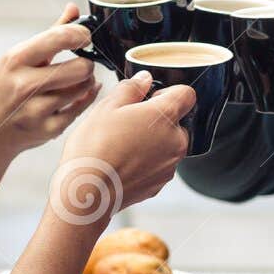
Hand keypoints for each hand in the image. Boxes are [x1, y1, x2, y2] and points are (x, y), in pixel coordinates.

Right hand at [0, 5, 99, 159]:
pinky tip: (78, 95)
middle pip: (80, 67)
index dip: (81, 34)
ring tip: (76, 80)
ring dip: (86, 82)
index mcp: (16, 60)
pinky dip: (84, 99)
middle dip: (87, 64)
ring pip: (84, 88)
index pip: (60, 38)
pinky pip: (80, 109)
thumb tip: (73, 9)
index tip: (85, 38)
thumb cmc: (2, 90)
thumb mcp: (17, 59)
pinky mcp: (47, 130)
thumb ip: (50, 34)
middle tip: (81, 64)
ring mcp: (36, 110)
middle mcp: (25, 84)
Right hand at [54, 72, 192, 218]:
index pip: (187, 94)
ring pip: (167, 145)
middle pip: (177, 122)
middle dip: (158, 120)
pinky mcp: (159, 184)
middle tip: (128, 123)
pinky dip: (146, 162)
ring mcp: (169, 166)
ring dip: (152, 142)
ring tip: (121, 146)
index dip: (169, 92)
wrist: (86, 193)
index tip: (150, 97)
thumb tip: (144, 80)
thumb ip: (131, 88)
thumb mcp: (107, 107)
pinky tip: (122, 163)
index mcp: (165, 116)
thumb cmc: (94, 148)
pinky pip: (158, 166)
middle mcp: (175, 141)